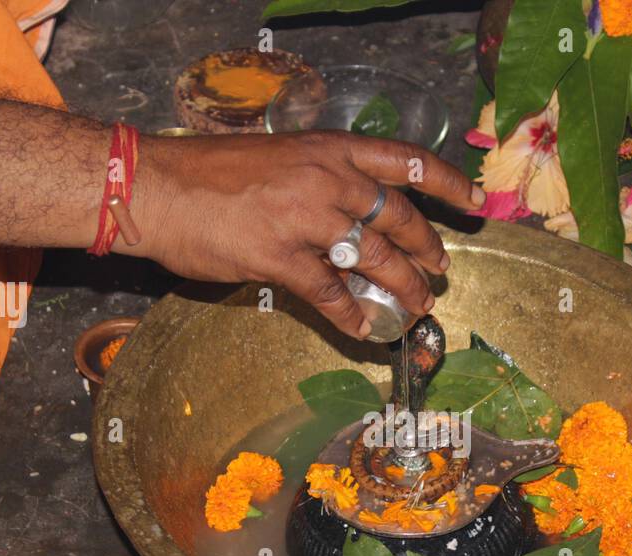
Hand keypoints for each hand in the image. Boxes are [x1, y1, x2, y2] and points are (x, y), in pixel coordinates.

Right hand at [129, 130, 483, 338]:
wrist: (156, 186)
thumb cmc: (211, 173)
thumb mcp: (280, 158)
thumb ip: (320, 181)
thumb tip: (351, 216)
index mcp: (329, 149)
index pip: (406, 159)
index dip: (447, 181)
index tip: (475, 200)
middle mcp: (326, 178)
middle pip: (399, 216)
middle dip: (428, 249)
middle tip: (441, 271)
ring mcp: (306, 218)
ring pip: (376, 258)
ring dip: (403, 287)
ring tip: (417, 307)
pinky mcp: (281, 257)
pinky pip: (331, 293)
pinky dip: (352, 316)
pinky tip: (364, 330)